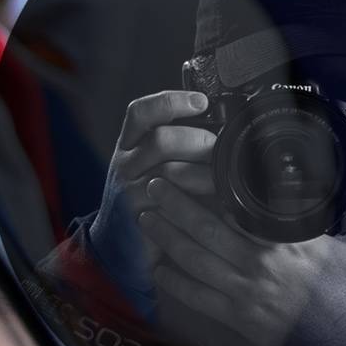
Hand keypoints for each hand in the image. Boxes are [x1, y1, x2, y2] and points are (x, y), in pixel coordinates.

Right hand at [79, 90, 218, 299]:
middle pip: (161, 139)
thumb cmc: (148, 199)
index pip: (142, 112)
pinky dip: (195, 201)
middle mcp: (125, 163)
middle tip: (219, 152)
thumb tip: (226, 132)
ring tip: (220, 181)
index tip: (202, 102)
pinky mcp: (137, 216)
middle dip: (198, 142)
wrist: (119, 244)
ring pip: (168, 170)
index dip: (171, 102)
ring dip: (202, 174)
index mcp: (130, 145)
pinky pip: (170, 203)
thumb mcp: (158, 166)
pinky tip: (211, 204)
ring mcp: (128, 190)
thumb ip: (181, 147)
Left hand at [140, 173, 345, 345]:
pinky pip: (197, 298)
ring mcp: (248, 293)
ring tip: (147, 218)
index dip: (216, 187)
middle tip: (156, 185)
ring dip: (167, 238)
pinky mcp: (238, 319)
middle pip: (209, 230)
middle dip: (178, 206)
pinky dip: (173, 283)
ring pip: (196, 260)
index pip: (247, 207)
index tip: (195, 168)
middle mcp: (265, 264)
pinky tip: (156, 268)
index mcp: (293, 242)